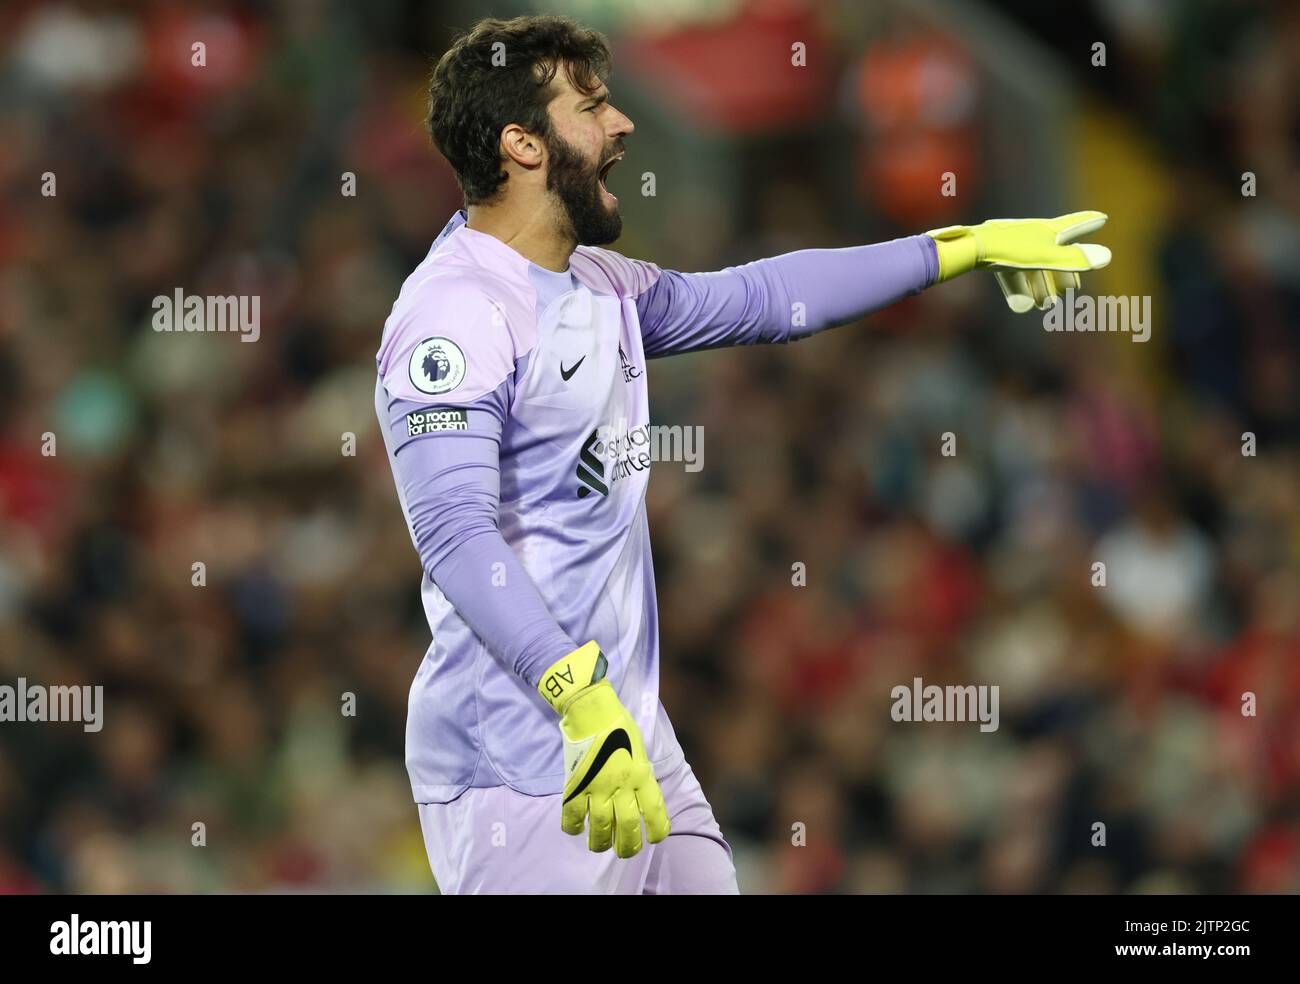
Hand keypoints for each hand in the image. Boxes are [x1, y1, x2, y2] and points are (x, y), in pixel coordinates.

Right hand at [537, 642, 670, 857]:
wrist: (591, 709)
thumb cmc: (619, 726)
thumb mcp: (641, 751)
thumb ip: (642, 775)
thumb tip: (641, 798)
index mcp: (642, 774)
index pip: (654, 811)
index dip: (656, 830)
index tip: (654, 839)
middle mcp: (622, 784)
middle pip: (627, 827)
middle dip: (627, 846)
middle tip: (624, 851)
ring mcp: (597, 786)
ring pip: (600, 827)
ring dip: (600, 842)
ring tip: (599, 846)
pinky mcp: (576, 784)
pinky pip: (573, 815)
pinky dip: (573, 827)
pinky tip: (576, 829)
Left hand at [927, 211, 1111, 311]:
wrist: (971, 248)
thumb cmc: (1010, 251)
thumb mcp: (1046, 258)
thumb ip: (1075, 259)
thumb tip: (1108, 257)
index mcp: (1048, 230)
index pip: (1075, 225)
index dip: (1089, 222)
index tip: (1102, 217)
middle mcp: (1033, 232)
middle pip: (1055, 252)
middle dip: (1063, 273)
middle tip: (1070, 290)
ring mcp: (1014, 242)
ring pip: (1034, 266)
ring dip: (1041, 286)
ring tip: (1045, 305)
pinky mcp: (997, 252)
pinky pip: (1013, 272)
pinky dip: (1020, 288)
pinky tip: (1021, 305)